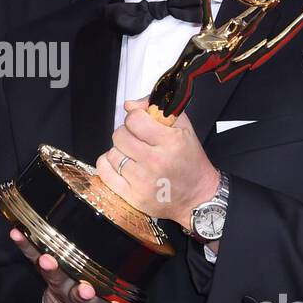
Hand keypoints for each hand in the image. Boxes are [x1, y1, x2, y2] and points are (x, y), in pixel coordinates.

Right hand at [9, 228, 125, 302]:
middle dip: (51, 269)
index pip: (37, 257)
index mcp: (52, 271)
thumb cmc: (64, 279)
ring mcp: (79, 297)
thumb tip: (17, 227)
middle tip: (47, 262)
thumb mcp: (49, 267)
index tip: (25, 241)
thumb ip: (37, 249)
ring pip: (78, 293)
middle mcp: (64, 284)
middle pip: (56, 276)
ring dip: (82, 291)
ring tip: (86, 291)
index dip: (29, 249)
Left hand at [96, 99, 219, 227]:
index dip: (135, 117)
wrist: (197, 197)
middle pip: (120, 135)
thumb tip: (130, 105)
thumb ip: (158, 110)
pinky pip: (105, 172)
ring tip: (133, 155)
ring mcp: (142, 181)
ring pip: (112, 153)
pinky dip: (108, 165)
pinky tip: (121, 165)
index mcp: (171, 142)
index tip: (140, 123)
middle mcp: (156, 162)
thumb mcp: (184, 129)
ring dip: (120, 151)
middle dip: (127, 133)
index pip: (135, 119)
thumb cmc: (190, 163)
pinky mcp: (132, 196)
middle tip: (137, 140)